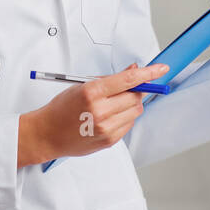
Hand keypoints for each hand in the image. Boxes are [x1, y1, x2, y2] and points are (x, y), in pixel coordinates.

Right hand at [17, 62, 168, 166]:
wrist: (47, 134)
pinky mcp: (109, 140)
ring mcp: (106, 128)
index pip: (128, 80)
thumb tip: (133, 71)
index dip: (148, 73)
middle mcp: (100, 111)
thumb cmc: (62, 109)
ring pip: (135, 111)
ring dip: (130, 105)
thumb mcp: (82, 86)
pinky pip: (128, 125)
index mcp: (92, 92)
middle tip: (128, 89)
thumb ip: (110, 79)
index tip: (161, 69)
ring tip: (112, 105)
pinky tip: (109, 116)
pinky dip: (124, 117)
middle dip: (136, 90)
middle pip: (135, 97)